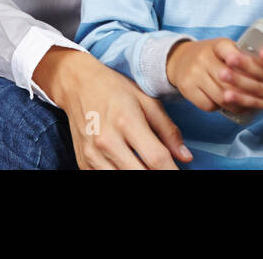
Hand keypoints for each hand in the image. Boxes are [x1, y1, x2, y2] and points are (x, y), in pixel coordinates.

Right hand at [35, 47, 191, 169]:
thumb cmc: (114, 89)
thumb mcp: (146, 101)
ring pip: (121, 179)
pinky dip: (120, 174)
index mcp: (126, 122)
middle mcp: (106, 141)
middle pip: (140, 174)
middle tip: (166, 169)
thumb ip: (168, 130)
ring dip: (140, 175)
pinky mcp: (83, 163)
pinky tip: (130, 165)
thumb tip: (185, 157)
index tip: (180, 172)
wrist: (77, 84)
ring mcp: (92, 155)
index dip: (172, 171)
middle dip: (158, 175)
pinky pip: (105, 178)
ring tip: (147, 165)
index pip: (156, 158)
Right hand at [166, 38, 252, 113]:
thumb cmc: (211, 56)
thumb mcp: (224, 49)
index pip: (233, 53)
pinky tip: (226, 105)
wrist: (180, 59)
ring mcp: (194, 73)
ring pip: (220, 96)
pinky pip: (208, 105)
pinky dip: (219, 108)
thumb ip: (241, 57)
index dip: (245, 65)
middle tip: (259, 99)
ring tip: (246, 105)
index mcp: (218, 45)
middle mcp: (204, 57)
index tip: (258, 75)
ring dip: (235, 104)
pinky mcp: (187, 88)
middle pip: (230, 81)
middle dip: (246, 92)